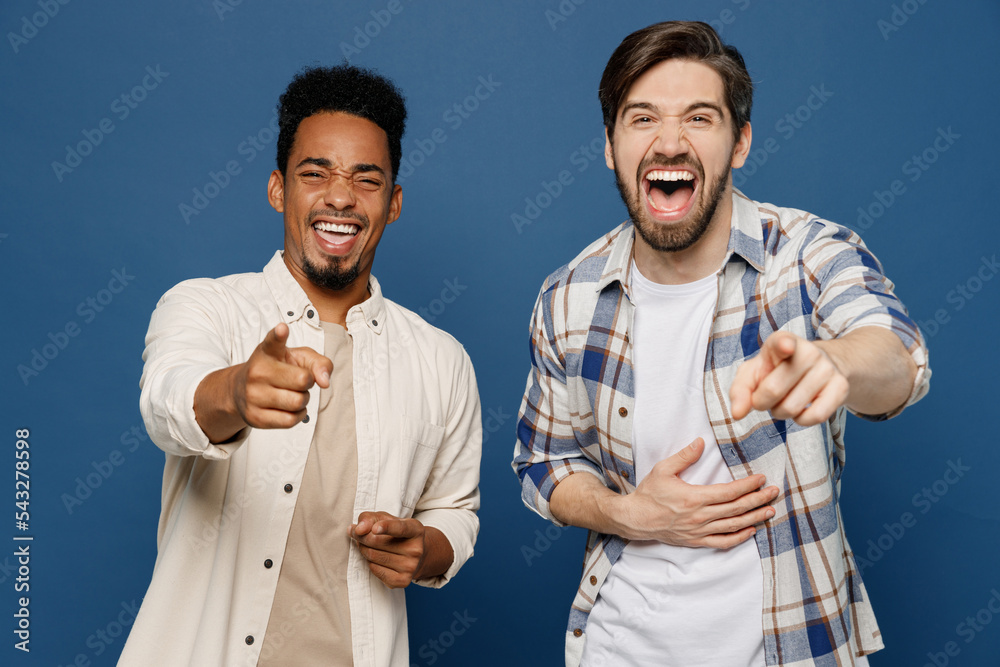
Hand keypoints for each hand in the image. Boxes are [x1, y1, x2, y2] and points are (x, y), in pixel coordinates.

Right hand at [231, 323, 332, 428]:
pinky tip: (290, 408)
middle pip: (302, 381)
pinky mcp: (254, 417)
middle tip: (297, 381)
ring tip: (292, 393)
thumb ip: (319, 363)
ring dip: (303, 400)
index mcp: (267, 352)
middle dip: (307, 383)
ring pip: (297, 402)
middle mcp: (256, 371)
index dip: (279, 335)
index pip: (273, 341)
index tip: (282, 329)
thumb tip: (325, 381)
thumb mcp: (298, 358)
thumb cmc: (278, 370)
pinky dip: (298, 415)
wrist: (242, 391)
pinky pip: (290, 420)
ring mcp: (253, 395)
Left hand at [351, 511, 427, 588]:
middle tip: (357, 533)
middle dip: (362, 536)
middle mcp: (416, 549)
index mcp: (415, 530)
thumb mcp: (387, 519)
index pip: (400, 528)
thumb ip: (370, 518)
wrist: (416, 555)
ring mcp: (410, 567)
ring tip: (367, 545)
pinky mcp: (402, 581)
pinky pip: (375, 570)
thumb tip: (358, 530)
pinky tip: (376, 558)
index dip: (387, 527)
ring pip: (373, 556)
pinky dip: (370, 563)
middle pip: (377, 542)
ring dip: (364, 549)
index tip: (374, 528)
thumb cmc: (397, 533)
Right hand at [618, 438, 778, 548]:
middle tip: (774, 492)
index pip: (729, 492)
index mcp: (693, 498)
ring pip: (734, 526)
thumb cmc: (649, 493)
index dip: (747, 486)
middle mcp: (700, 517)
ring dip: (754, 518)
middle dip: (758, 499)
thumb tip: (701, 442)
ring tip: (770, 510)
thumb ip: (684, 456)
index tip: (761, 479)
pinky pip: (723, 542)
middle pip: (736, 509)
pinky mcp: (696, 541)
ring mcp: (699, 531)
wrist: (636, 518)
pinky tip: (751, 530)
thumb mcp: (663, 469)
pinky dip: (739, 537)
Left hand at [729, 331, 847, 425]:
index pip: (782, 342)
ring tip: (785, 399)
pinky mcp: (841, 386)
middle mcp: (808, 351)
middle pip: (773, 390)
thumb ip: (740, 391)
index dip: (784, 345)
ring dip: (781, 412)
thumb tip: (737, 414)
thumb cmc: (778, 370)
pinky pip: (815, 417)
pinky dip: (801, 420)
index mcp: (781, 341)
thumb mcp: (754, 373)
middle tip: (767, 396)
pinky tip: (801, 408)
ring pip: (792, 408)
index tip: (786, 346)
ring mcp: (827, 368)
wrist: (818, 367)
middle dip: (762, 402)